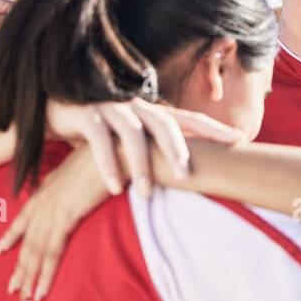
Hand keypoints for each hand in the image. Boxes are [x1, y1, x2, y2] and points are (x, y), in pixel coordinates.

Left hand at [0, 0, 13, 59]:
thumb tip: (19, 22)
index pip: (7, 5)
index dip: (17, 15)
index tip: (25, 27)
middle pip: (6, 16)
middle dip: (12, 26)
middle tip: (19, 37)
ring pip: (2, 27)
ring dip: (5, 34)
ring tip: (11, 42)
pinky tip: (3, 47)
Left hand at [0, 146, 104, 300]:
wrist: (119, 150)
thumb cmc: (111, 155)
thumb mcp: (88, 166)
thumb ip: (79, 177)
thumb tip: (82, 183)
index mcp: (51, 186)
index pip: (25, 214)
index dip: (13, 233)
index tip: (2, 248)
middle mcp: (46, 198)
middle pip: (28, 238)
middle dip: (20, 265)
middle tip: (12, 287)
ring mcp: (53, 209)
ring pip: (36, 250)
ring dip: (30, 276)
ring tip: (25, 296)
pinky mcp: (65, 217)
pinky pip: (51, 252)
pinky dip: (45, 274)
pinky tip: (41, 290)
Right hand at [45, 99, 243, 196]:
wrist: (60, 110)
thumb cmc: (106, 131)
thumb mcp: (135, 138)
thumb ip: (159, 149)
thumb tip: (192, 171)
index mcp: (153, 112)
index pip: (189, 119)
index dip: (214, 129)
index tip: (241, 140)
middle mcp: (136, 107)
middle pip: (164, 123)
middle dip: (178, 149)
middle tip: (187, 175)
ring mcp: (112, 109)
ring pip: (132, 134)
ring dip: (142, 165)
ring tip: (148, 194)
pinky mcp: (87, 116)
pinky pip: (99, 141)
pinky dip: (108, 164)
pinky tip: (116, 187)